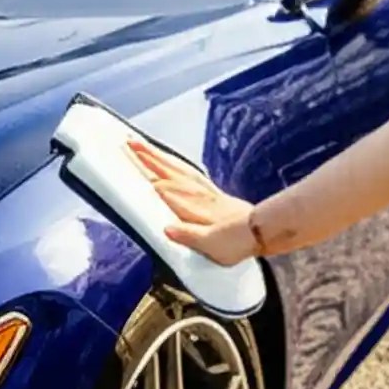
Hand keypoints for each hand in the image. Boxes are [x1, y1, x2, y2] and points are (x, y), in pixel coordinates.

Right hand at [125, 139, 258, 265]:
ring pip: (176, 168)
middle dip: (147, 157)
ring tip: (143, 146)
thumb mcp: (210, 245)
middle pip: (166, 171)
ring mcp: (204, 190)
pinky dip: (177, 164)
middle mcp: (196, 194)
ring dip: (158, 156)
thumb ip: (187, 236)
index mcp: (191, 207)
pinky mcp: (212, 191)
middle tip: (128, 143)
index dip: (143, 174)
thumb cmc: (236, 242)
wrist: (262, 231)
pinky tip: (171, 162)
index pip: (161, 188)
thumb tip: (166, 229)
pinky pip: (189, 172)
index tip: (126, 161)